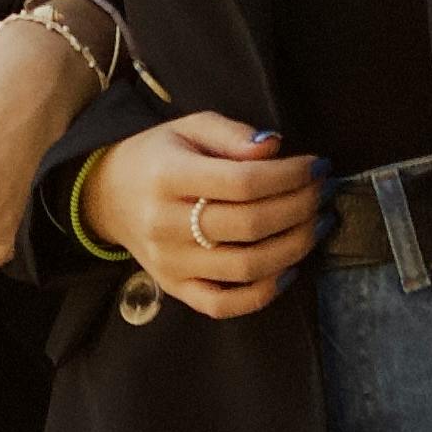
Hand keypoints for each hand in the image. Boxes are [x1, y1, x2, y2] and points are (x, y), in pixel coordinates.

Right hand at [78, 112, 324, 320]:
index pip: (243, 182)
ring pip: (245, 267)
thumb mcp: (190, 128)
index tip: (318, 167)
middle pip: (250, 225)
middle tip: (324, 193)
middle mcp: (165, 224)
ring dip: (294, 247)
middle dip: (300, 208)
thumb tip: (276, 150)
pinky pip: (224, 304)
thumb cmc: (159, 156)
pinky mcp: (174, 288)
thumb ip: (233, 135)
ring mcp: (169, 263)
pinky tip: (289, 269)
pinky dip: (263, 293)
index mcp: (167, 176)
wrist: (108, 195)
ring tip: (317, 225)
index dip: (291, 176)